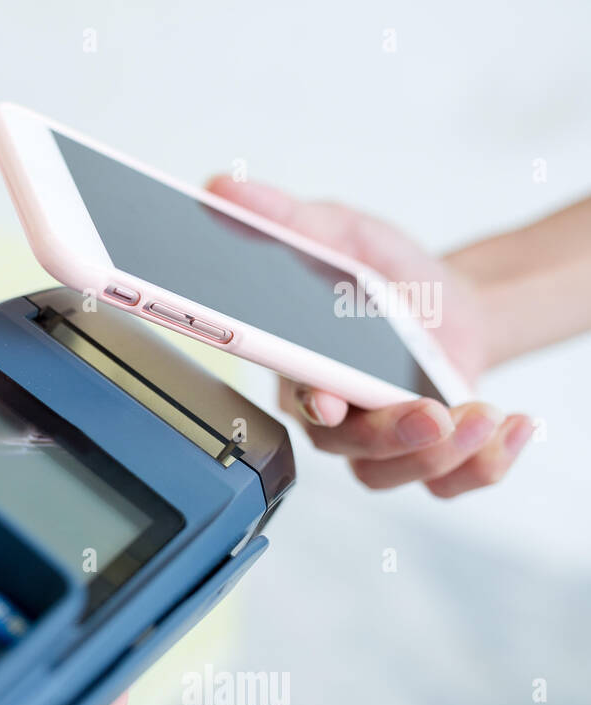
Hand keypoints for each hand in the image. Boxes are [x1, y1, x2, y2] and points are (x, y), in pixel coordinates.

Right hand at [206, 176, 534, 497]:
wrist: (450, 304)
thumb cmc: (385, 278)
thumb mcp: (342, 234)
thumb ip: (287, 220)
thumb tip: (224, 187)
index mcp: (299, 366)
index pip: (289, 391)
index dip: (305, 400)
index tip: (327, 401)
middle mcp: (331, 413)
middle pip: (344, 445)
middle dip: (390, 437)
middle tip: (431, 413)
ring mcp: (375, 441)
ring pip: (389, 473)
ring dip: (441, 452)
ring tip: (484, 413)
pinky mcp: (424, 456)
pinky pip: (444, 486)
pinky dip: (482, 465)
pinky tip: (510, 427)